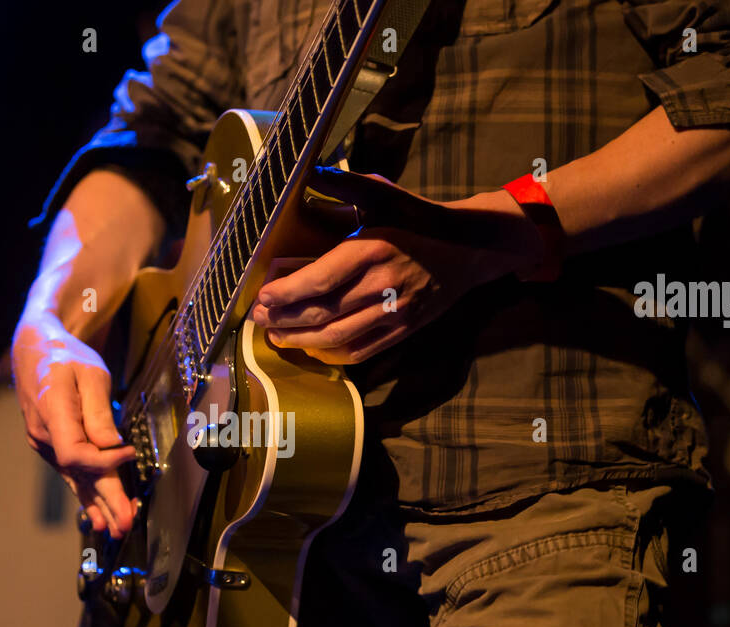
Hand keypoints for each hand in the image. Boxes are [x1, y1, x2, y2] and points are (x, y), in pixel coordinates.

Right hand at [11, 315, 135, 537]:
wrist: (34, 350)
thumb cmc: (65, 357)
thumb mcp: (89, 373)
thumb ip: (99, 411)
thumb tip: (111, 444)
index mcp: (52, 414)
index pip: (75, 453)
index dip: (104, 461)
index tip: (129, 453)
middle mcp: (43, 435)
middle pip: (77, 474)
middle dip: (105, 501)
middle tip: (125, 525)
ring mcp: (43, 444)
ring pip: (74, 478)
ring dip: (97, 503)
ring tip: (115, 528)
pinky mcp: (50, 447)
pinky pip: (70, 472)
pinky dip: (85, 492)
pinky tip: (96, 514)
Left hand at [250, 170, 540, 363]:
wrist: (470, 248)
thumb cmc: (419, 218)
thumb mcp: (384, 193)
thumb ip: (344, 185)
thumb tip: (307, 170)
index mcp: (374, 248)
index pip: (320, 279)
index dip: (286, 294)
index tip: (261, 298)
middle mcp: (384, 283)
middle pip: (323, 312)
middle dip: (284, 319)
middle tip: (259, 318)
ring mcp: (396, 312)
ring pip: (338, 337)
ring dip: (302, 340)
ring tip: (277, 335)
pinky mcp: (404, 330)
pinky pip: (362, 350)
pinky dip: (332, 353)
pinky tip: (311, 346)